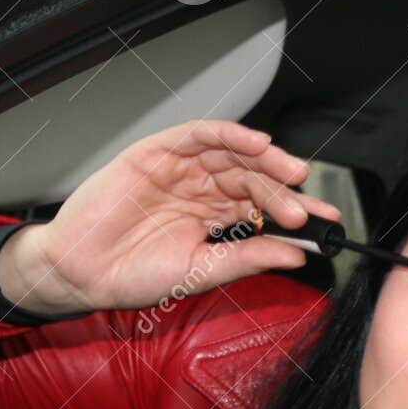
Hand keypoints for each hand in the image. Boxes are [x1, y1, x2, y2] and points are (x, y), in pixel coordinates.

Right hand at [0, 118, 342, 314]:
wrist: (81, 272)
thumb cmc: (132, 274)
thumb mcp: (201, 271)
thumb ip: (247, 258)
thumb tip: (297, 255)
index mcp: (214, 217)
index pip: (263, 208)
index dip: (296, 211)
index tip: (326, 223)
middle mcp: (201, 188)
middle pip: (254, 178)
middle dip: (283, 190)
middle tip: (305, 205)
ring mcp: (181, 168)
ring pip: (233, 154)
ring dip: (266, 160)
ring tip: (293, 174)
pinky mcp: (156, 151)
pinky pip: (199, 134)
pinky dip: (230, 135)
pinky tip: (256, 145)